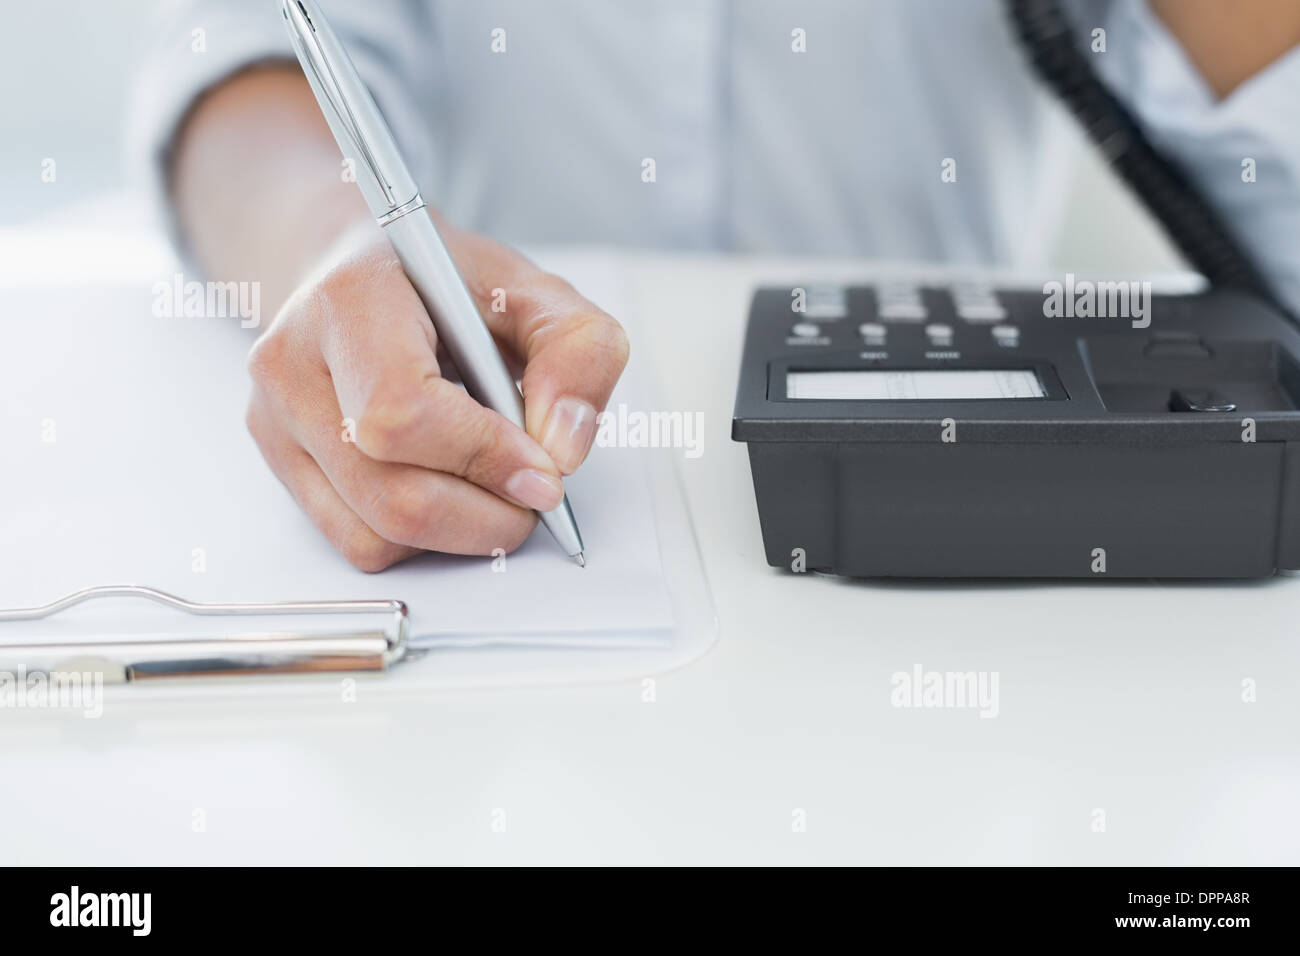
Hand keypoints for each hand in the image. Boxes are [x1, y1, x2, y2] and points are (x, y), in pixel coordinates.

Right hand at [245, 217, 628, 570]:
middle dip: (487, 514)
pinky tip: (445, 486)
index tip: (546, 472)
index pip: (402, 413)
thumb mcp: (536, 292)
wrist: (360, 271)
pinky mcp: (279, 468)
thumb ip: (579, 352)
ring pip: (375, 535)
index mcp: (351, 300)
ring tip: (492, 481)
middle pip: (392, 495)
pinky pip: (359, 545)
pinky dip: (422, 540)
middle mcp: (292, 364)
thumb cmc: (447, 285)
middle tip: (537, 492)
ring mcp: (274, 422)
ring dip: (460, 532)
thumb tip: (563, 449)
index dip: (484, 456)